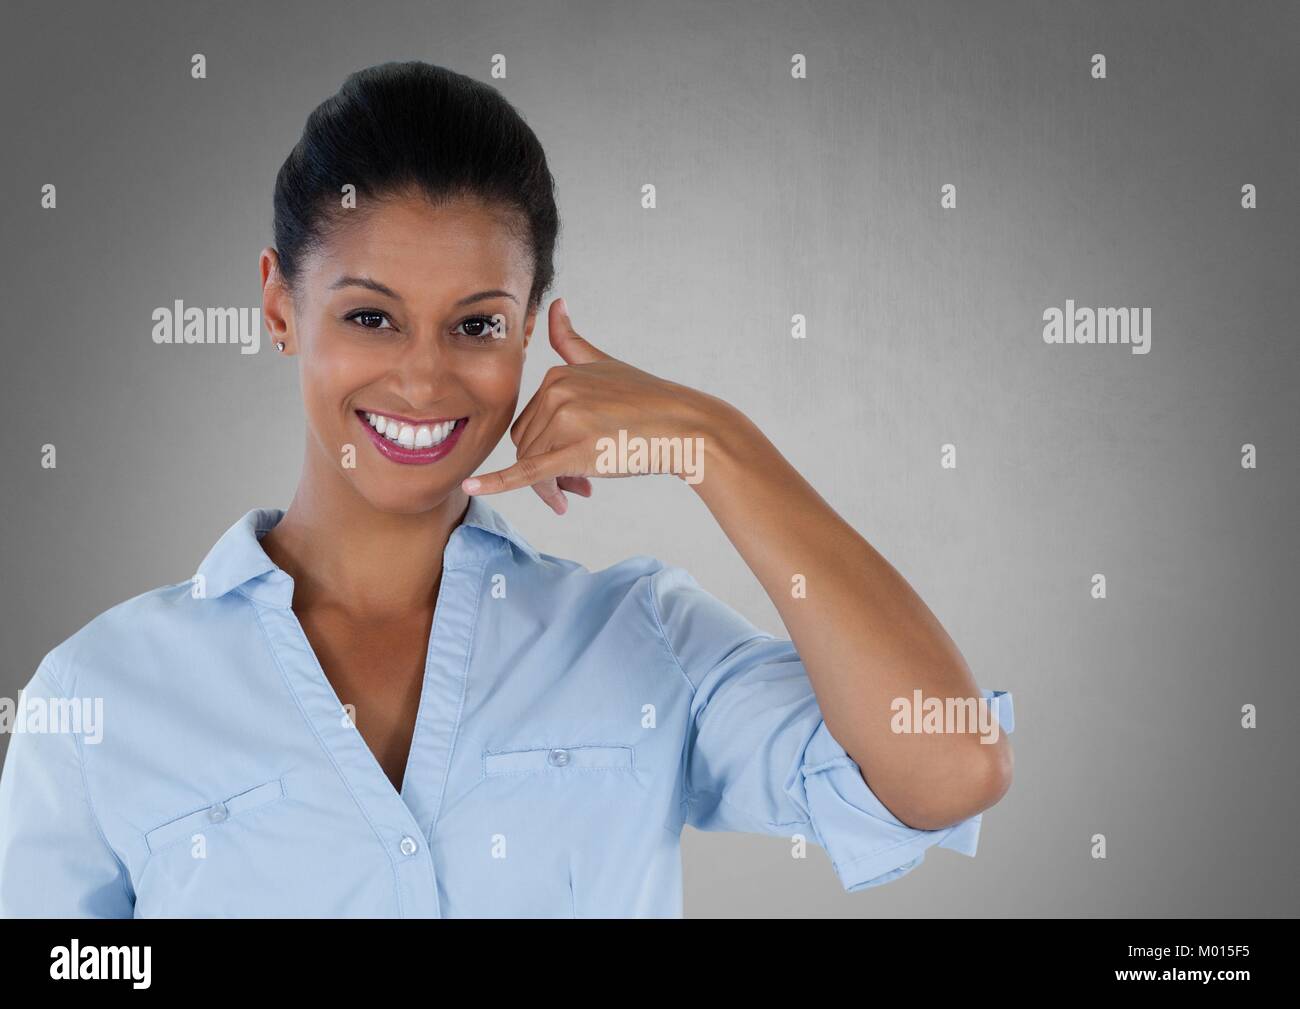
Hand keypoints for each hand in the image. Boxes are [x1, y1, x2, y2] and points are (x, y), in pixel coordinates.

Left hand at [462, 297, 731, 512]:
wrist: (685, 427)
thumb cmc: (648, 400)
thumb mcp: (604, 364)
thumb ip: (571, 340)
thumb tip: (555, 303)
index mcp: (557, 374)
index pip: (530, 422)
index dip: (544, 447)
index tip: (570, 468)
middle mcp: (556, 392)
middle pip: (528, 445)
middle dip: (547, 471)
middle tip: (577, 489)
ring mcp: (565, 419)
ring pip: (533, 465)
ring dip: (551, 487)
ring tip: (579, 495)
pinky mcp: (574, 450)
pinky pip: (527, 471)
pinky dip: (495, 483)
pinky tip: (470, 489)